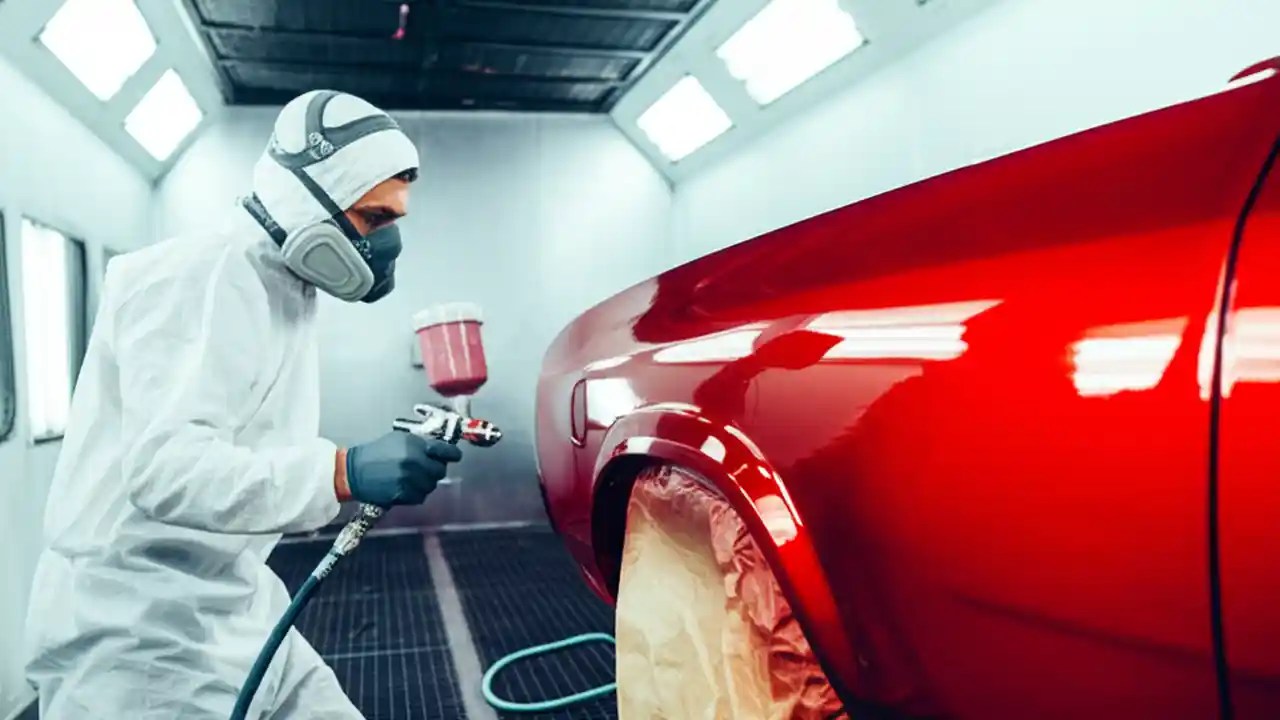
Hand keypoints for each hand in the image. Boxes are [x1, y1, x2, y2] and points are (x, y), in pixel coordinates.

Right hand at [343, 432, 461, 506]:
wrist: (354, 471)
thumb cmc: (375, 453)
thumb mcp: (399, 439)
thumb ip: (420, 443)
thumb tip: (438, 448)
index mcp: (415, 446)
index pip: (444, 450)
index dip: (452, 453)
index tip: (455, 455)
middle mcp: (415, 463)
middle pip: (440, 470)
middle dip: (435, 469)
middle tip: (426, 468)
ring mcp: (410, 480)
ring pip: (431, 485)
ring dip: (426, 482)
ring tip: (413, 478)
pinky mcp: (403, 495)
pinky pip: (421, 497)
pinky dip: (417, 493)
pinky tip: (406, 487)